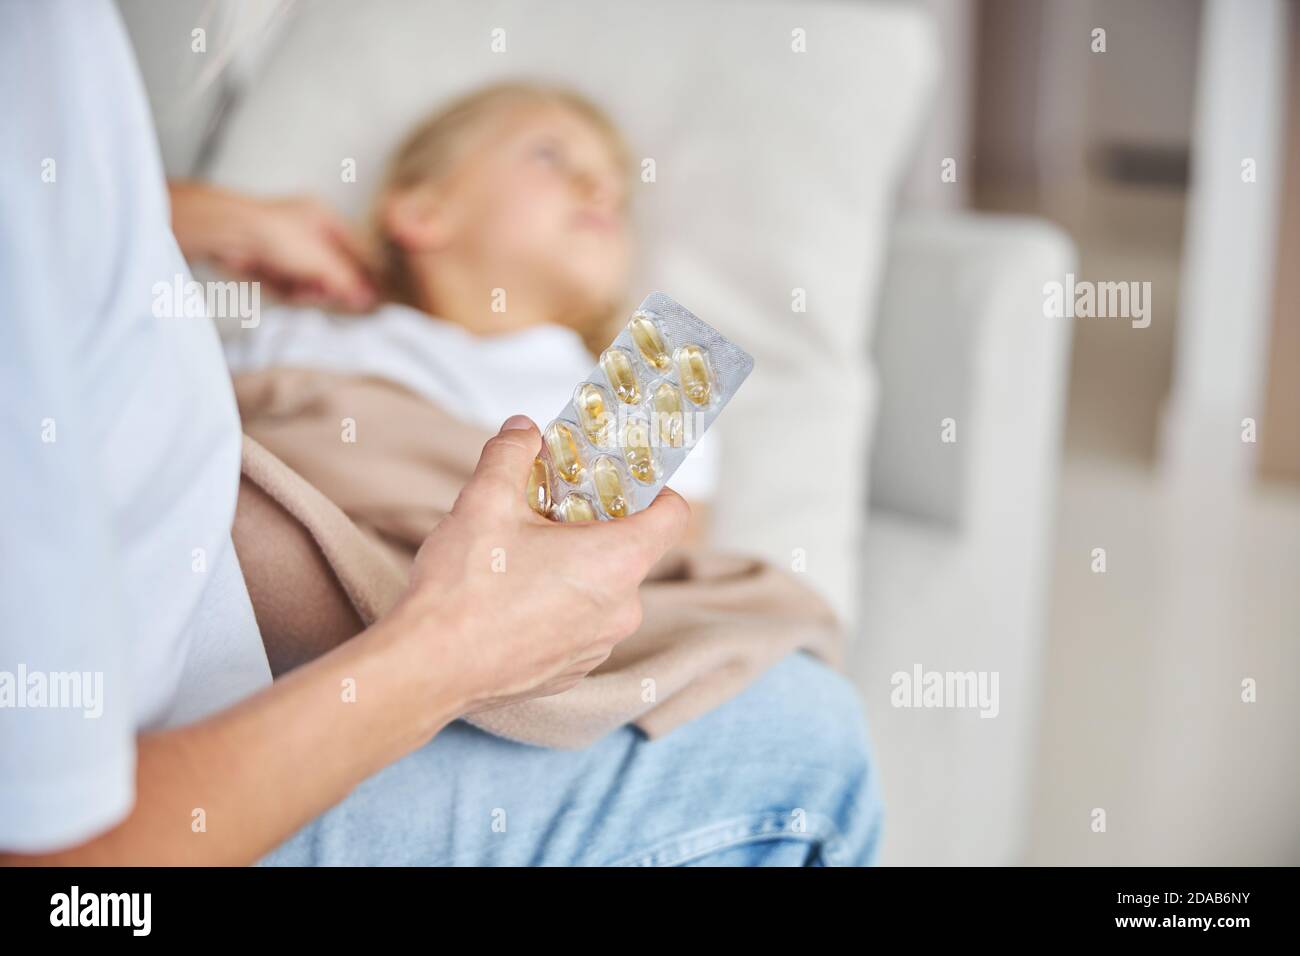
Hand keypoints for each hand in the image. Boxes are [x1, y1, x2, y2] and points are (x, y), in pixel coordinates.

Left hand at [169, 181, 378, 310]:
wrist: (228, 235)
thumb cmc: (276, 234)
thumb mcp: (320, 259)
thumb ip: (346, 281)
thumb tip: (368, 299)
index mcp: (324, 218)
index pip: (356, 250)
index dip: (365, 274)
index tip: (374, 296)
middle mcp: (307, 231)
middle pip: (333, 269)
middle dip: (329, 284)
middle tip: (327, 293)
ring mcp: (286, 248)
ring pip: (311, 280)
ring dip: (307, 290)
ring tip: (299, 289)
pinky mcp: (269, 265)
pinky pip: (290, 286)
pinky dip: (289, 291)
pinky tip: (282, 287)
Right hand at [397, 415, 689, 714]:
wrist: (427, 670)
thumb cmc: (463, 592)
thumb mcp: (485, 501)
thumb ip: (511, 454)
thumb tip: (523, 431)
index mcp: (617, 562)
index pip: (673, 515)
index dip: (653, 489)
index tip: (620, 479)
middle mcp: (621, 609)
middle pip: (630, 550)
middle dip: (593, 524)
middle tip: (548, 510)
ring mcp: (598, 645)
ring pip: (602, 589)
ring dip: (572, 567)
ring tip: (520, 555)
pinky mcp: (572, 670)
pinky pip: (579, 624)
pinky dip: (557, 605)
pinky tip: (511, 597)